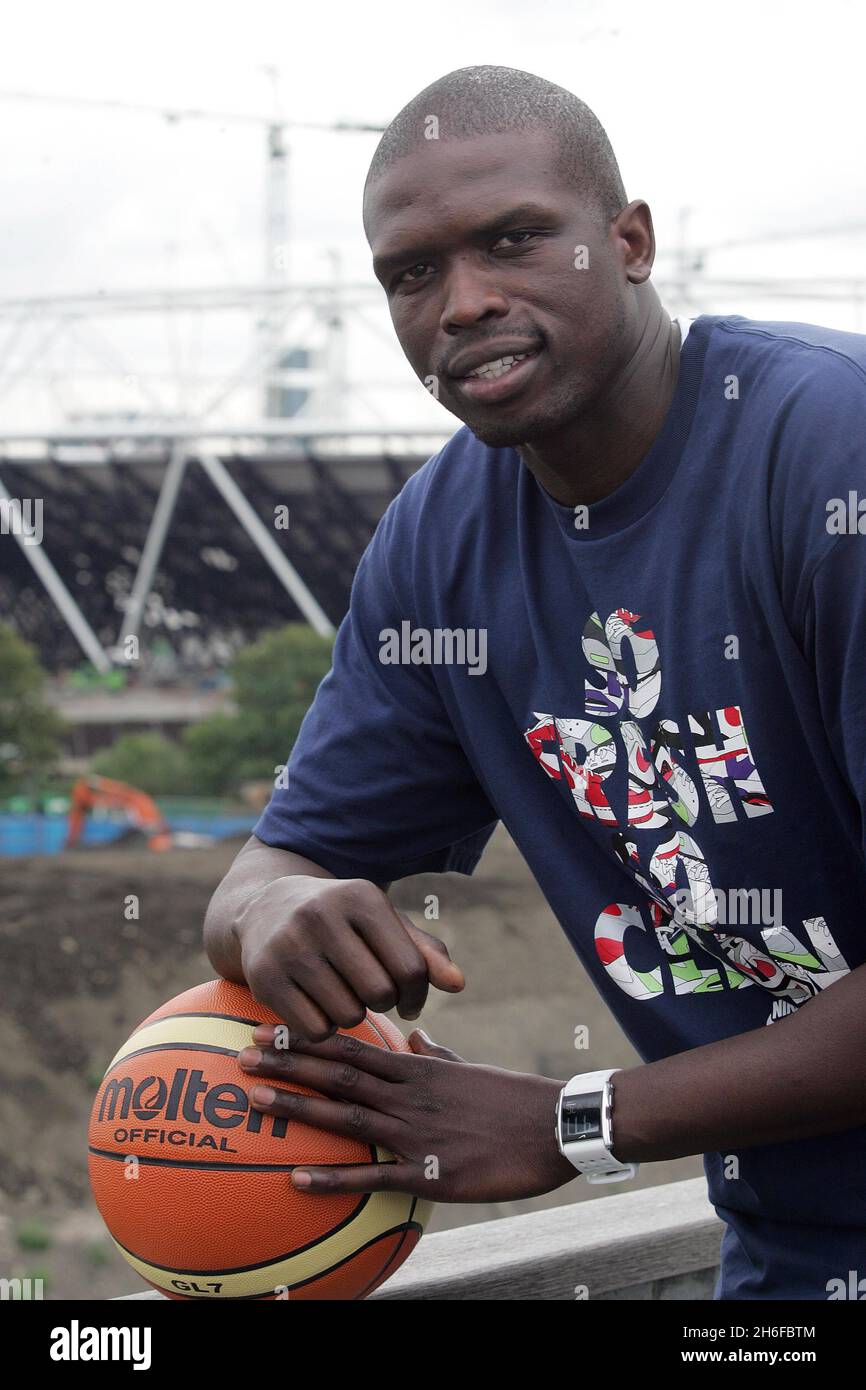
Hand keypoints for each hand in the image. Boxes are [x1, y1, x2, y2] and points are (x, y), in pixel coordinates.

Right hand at [234, 875, 464, 1040]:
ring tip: (344, 995)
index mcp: (360, 896)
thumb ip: (424, 953)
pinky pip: (314, 1030)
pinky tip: (318, 1005)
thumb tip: (458, 984)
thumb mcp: (382, 924)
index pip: (410, 967)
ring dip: (353, 1015)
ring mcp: (288, 945)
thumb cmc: (341, 922)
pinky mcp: (263, 976)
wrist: (265, 909)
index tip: (409, 1000)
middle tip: (373, 996)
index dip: (417, 994)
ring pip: (347, 1014)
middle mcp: (321, 914)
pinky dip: (323, 1028)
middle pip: (380, 993)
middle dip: (384, 1003)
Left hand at [238, 1025, 575, 1202]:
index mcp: (417, 1069)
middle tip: (241, 1054)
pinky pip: (373, 1176)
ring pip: (347, 1116)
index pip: (351, 1047)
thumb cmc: (516, 1099)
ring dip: (299, 1107)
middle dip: (287, 1063)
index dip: (306, 1038)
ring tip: (255, 1100)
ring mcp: (417, 1132)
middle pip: (338, 1074)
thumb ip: (436, 1055)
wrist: (556, 1125)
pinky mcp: (430, 1172)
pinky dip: (334, 1177)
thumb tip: (413, 1036)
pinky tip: (298, 1179)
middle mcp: (409, 1094)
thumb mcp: (471, 1068)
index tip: (267, 1029)